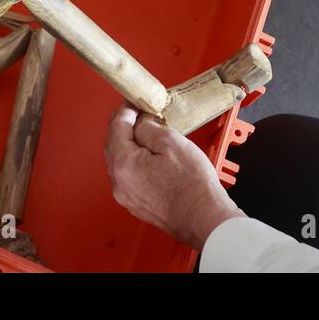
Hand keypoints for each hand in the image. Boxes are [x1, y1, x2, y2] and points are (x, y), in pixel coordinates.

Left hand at [104, 102, 243, 249]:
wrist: (203, 217)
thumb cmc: (192, 185)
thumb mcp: (171, 142)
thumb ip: (149, 128)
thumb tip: (141, 124)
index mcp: (123, 165)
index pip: (116, 127)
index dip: (126, 110)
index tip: (134, 102)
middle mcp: (119, 183)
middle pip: (115, 145)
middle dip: (126, 127)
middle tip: (140, 114)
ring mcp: (127, 196)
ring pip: (122, 162)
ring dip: (132, 145)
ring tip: (150, 133)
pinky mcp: (138, 204)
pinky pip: (131, 177)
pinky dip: (137, 162)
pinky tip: (152, 156)